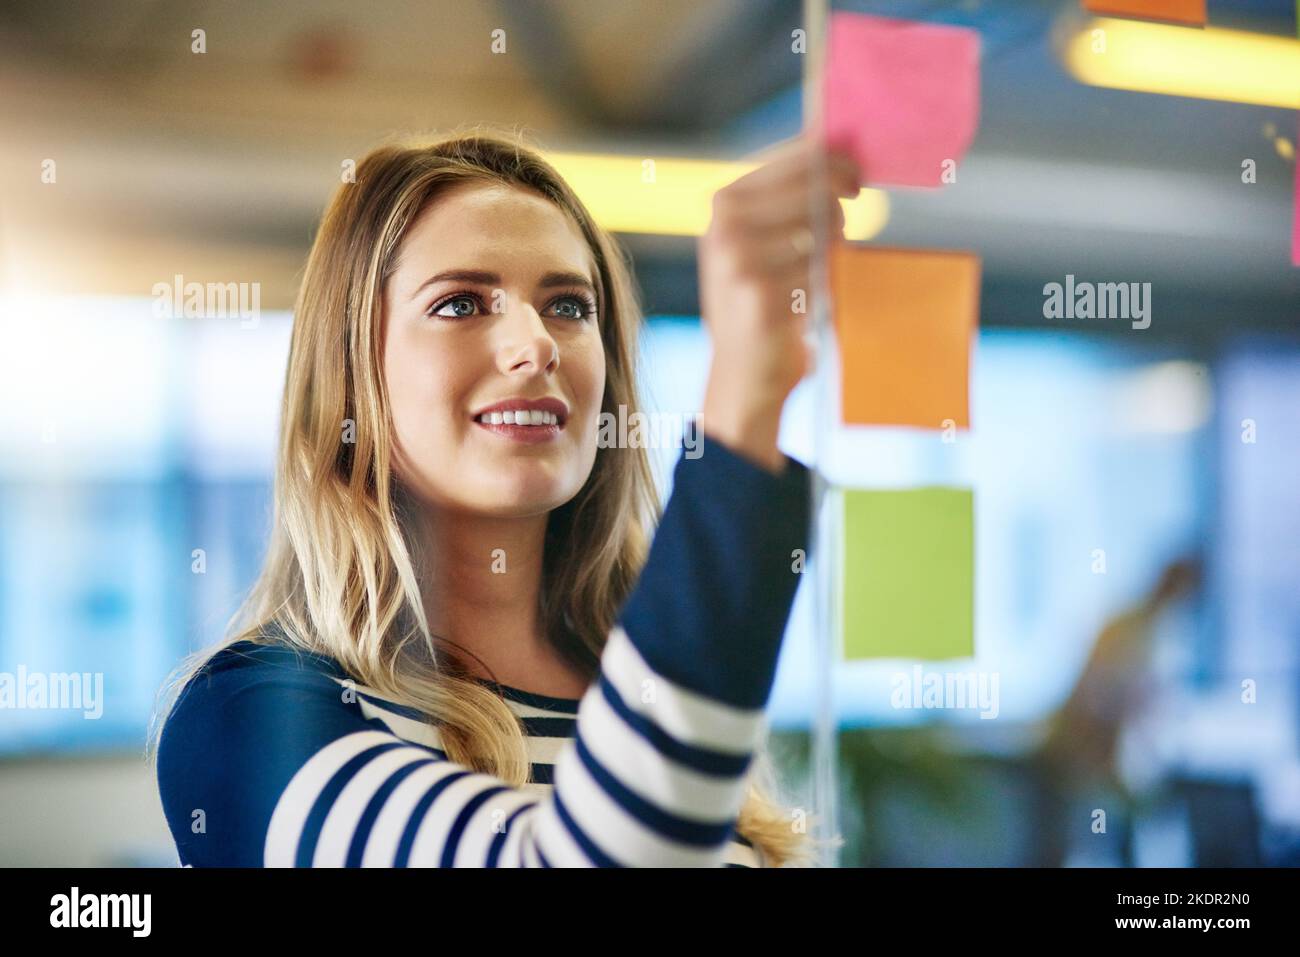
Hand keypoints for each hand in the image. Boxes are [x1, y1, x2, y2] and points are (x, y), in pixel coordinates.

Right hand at [698, 135, 858, 471]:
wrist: (741, 375)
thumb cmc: (755, 302)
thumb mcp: (753, 242)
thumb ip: (782, 197)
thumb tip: (830, 149)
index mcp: (724, 202)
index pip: (794, 159)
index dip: (834, 162)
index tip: (857, 178)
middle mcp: (726, 227)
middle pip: (815, 191)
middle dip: (838, 208)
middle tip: (841, 230)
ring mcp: (741, 262)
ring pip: (824, 233)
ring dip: (830, 253)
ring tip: (807, 276)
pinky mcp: (763, 296)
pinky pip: (821, 273)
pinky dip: (823, 288)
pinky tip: (800, 305)